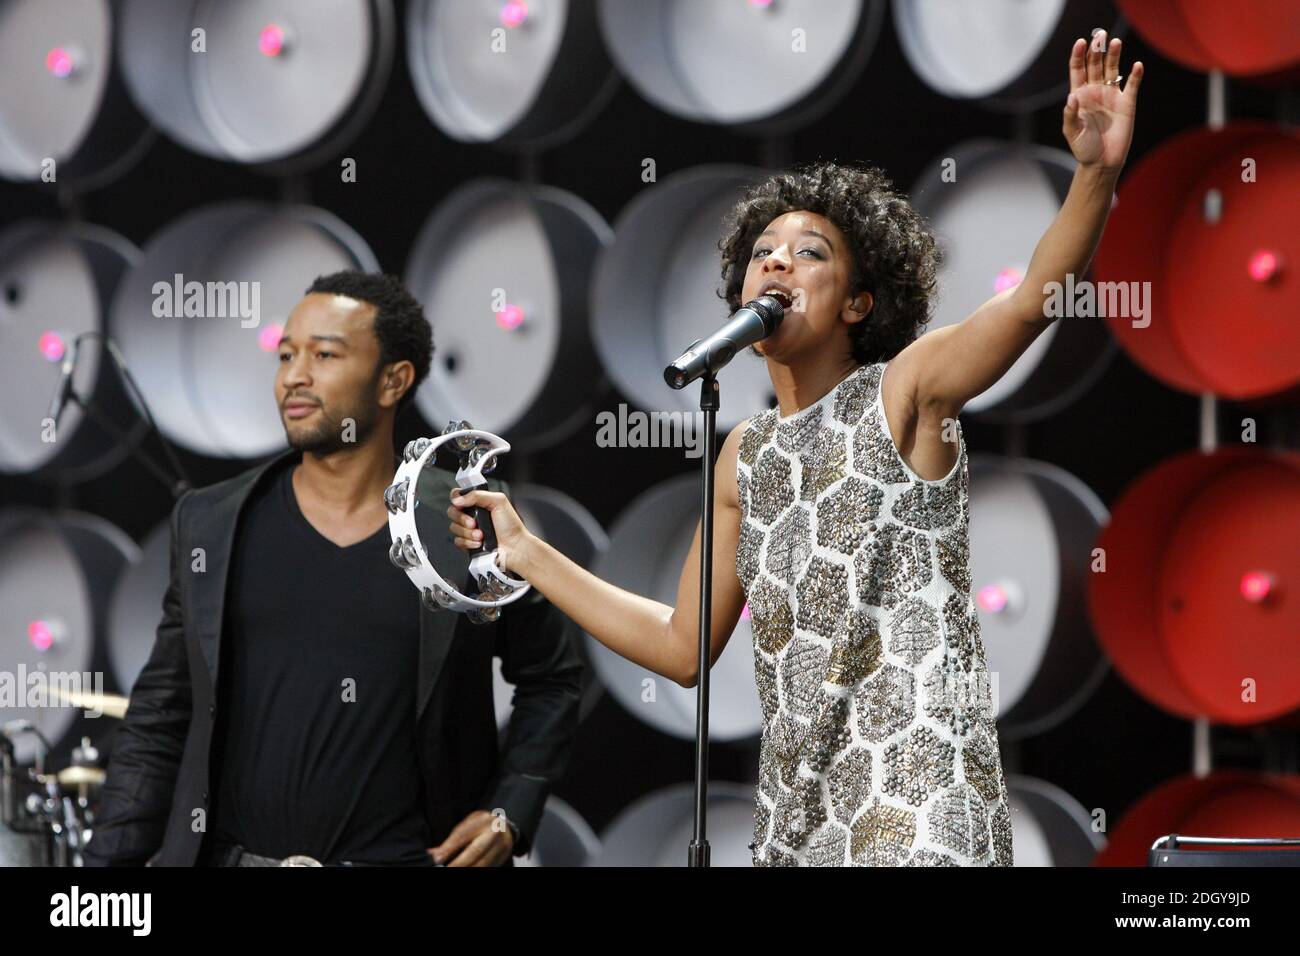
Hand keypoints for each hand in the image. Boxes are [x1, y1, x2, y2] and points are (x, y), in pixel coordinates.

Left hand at [429, 810, 514, 866]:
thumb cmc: (481, 825)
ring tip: (455, 870)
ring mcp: (501, 845)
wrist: (505, 826)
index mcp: (482, 821)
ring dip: (467, 869)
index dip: (448, 848)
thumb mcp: (468, 825)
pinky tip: (467, 870)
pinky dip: (476, 870)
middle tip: (447, 868)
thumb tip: (433, 853)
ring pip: (483, 863)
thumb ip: (452, 839)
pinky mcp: (503, 857)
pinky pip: (488, 867)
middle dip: (459, 863)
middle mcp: (493, 833)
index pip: (463, 835)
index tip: (437, 858)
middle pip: (475, 851)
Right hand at [446, 487, 530, 573]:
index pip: (458, 496)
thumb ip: (478, 495)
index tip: (461, 504)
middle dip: (462, 518)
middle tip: (474, 522)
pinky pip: (458, 541)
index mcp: (479, 503)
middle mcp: (473, 515)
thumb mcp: (499, 501)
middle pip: (452, 512)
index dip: (456, 499)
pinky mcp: (468, 543)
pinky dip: (468, 542)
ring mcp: (469, 530)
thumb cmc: (512, 526)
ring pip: (454, 528)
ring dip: (468, 532)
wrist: (514, 548)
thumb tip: (459, 498)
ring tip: (481, 535)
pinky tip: (479, 543)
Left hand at [1063, 31, 1142, 172]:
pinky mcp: (1127, 103)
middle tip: (1100, 36)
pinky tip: (1137, 66)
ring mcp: (1112, 96)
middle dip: (1097, 50)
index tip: (1081, 43)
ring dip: (1114, 56)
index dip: (1078, 55)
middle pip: (1096, 65)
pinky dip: (1135, 75)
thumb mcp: (1072, 133)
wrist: (1102, 163)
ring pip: (1113, 70)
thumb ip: (1070, 114)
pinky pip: (1132, 85)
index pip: (1078, 70)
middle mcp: (1095, 92)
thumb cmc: (1084, 149)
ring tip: (1115, 42)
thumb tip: (1072, 97)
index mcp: (1079, 96)